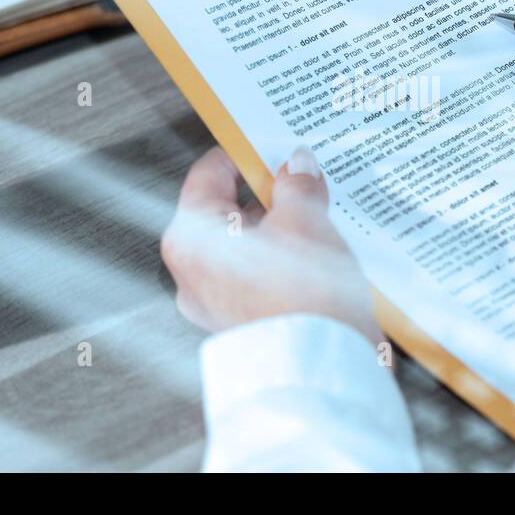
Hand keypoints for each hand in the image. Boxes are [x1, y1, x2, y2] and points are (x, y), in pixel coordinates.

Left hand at [161, 146, 380, 342]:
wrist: (324, 369)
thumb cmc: (302, 301)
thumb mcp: (306, 220)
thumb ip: (297, 185)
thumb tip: (296, 167)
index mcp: (191, 237)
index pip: (210, 173)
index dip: (246, 153)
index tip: (275, 145)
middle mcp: (193, 272)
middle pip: (229, 211)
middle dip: (270, 194)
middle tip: (305, 180)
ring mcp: (216, 301)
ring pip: (248, 245)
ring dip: (282, 228)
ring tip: (320, 217)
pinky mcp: (244, 321)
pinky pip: (261, 275)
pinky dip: (286, 260)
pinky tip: (318, 254)